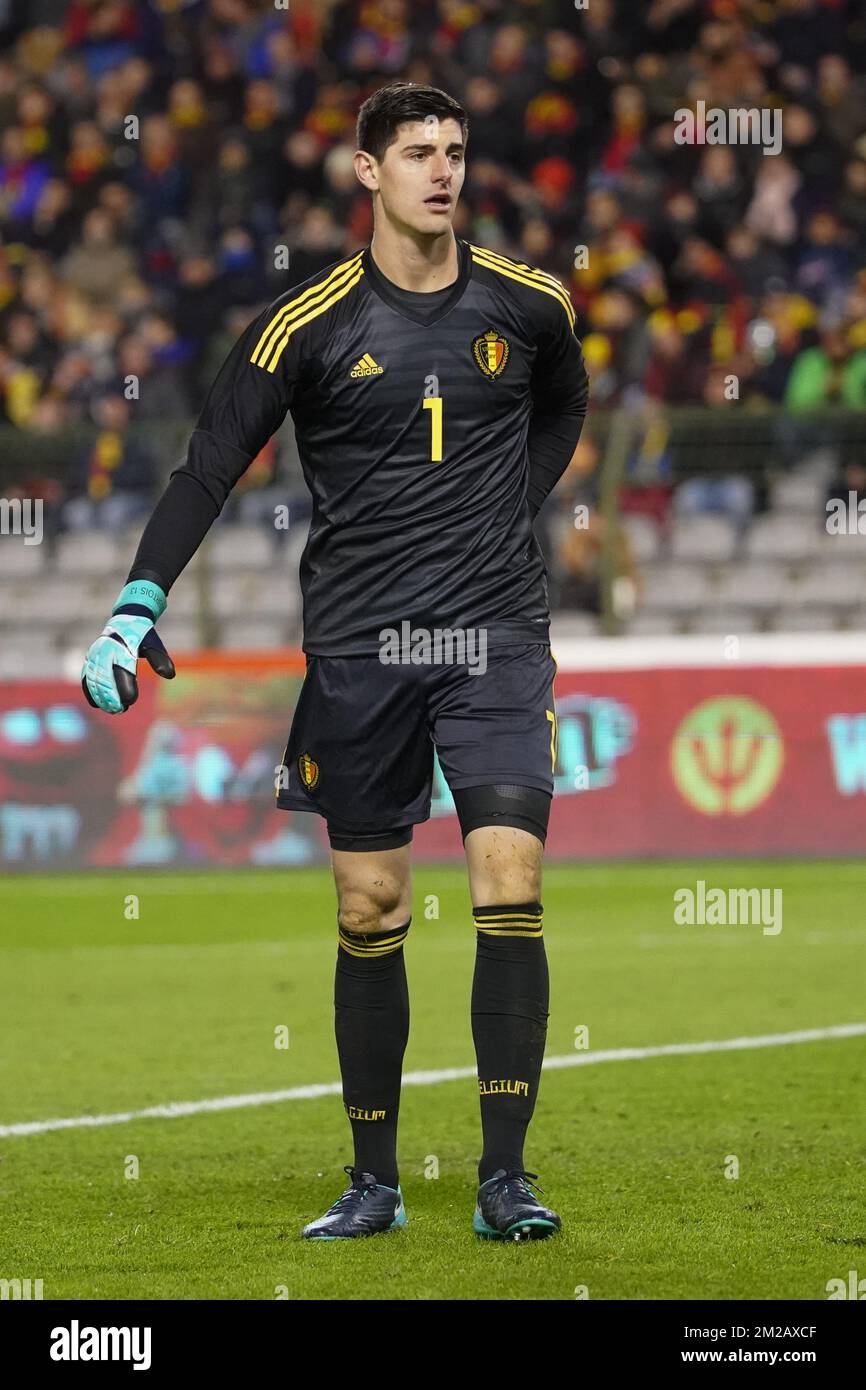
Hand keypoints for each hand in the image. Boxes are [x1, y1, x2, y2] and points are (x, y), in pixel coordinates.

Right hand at [81, 581, 174, 713]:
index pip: (123, 670)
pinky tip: (96, 703)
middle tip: (120, 710)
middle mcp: (107, 650)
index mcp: (124, 646)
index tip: (130, 701)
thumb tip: (169, 674)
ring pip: (94, 679)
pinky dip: (90, 690)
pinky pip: (87, 676)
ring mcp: (96, 653)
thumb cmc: (142, 635)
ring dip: (101, 696)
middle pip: (106, 678)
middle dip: (111, 696)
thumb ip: (160, 659)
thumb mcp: (153, 644)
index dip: (125, 687)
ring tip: (112, 709)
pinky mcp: (90, 658)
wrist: (126, 619)